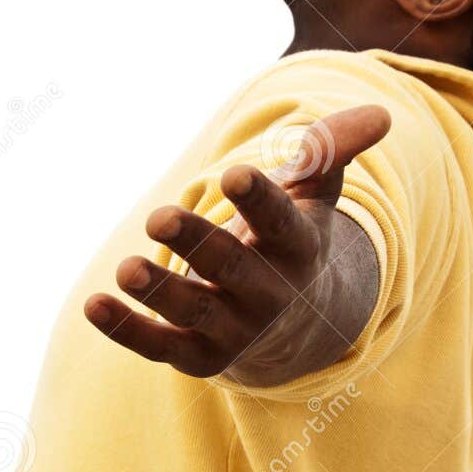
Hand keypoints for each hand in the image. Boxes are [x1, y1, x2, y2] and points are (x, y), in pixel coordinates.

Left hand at [84, 104, 390, 386]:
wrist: (297, 327)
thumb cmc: (293, 241)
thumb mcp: (315, 196)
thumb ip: (331, 152)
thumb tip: (379, 114)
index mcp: (297, 250)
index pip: (281, 224)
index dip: (261, 201)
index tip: (236, 173)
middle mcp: (269, 294)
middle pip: (232, 269)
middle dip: (197, 244)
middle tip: (157, 215)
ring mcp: (234, 330)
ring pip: (194, 313)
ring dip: (160, 292)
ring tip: (125, 268)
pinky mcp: (200, 357)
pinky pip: (160, 347)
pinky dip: (126, 329)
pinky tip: (93, 305)